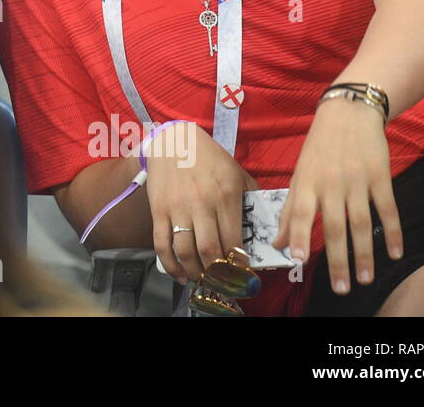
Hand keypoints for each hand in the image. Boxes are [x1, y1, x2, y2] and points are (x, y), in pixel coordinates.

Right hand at [145, 121, 258, 283]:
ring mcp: (178, 208)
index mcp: (226, 196)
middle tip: (223, 282)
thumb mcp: (236, 172)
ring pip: (186, 251)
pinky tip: (179, 274)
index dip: (239, 264)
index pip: (234, 241)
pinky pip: (162, 243)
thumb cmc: (209, 158)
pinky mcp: (159, 210)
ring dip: (196, 273)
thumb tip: (264, 224)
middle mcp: (202, 204)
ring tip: (203, 280)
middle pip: (210, 251)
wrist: (174, 140)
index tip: (242, 274)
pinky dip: (170, 265)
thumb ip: (251, 196)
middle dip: (218, 274)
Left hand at [274, 99, 402, 295]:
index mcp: (306, 182)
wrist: (349, 113)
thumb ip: (290, 210)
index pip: (299, 212)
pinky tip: (394, 254)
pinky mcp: (381, 177)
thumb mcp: (299, 174)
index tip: (298, 260)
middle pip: (333, 226)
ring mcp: (356, 180)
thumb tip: (278, 244)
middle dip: (337, 259)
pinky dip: (392, 232)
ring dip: (364, 254)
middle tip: (340, 288)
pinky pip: (387, 209)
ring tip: (364, 279)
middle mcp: (330, 183)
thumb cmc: (319, 148)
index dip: (297, 235)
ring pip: (360, 222)